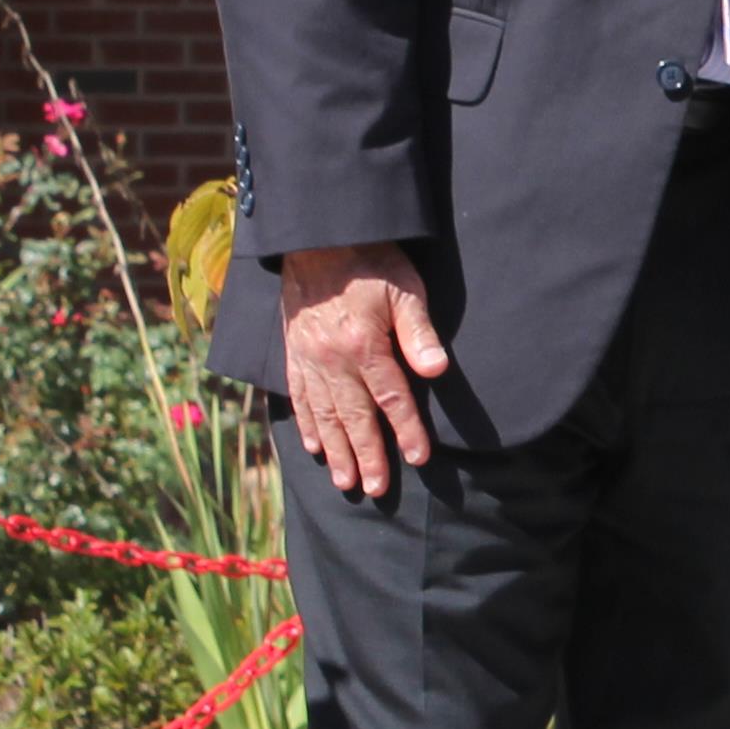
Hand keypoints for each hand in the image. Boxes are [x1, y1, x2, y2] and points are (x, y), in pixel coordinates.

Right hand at [280, 242, 449, 498]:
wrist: (316, 238)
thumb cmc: (370, 261)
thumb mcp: (404, 290)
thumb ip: (419, 333)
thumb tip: (437, 371)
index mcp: (363, 345)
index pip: (391, 399)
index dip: (406, 431)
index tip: (417, 459)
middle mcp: (331, 360)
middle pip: (354, 418)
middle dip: (367, 456)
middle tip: (376, 490)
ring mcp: (308, 359)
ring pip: (325, 415)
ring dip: (337, 451)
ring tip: (346, 481)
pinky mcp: (292, 353)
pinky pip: (299, 398)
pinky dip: (307, 425)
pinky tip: (314, 447)